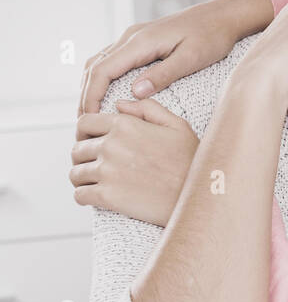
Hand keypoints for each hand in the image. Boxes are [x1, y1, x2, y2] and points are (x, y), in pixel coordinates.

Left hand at [71, 98, 198, 225]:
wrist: (197, 193)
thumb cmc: (190, 159)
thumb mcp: (176, 125)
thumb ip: (147, 109)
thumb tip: (119, 105)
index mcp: (125, 125)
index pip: (84, 123)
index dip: (84, 133)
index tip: (91, 142)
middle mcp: (111, 145)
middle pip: (76, 149)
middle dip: (83, 157)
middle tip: (95, 165)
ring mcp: (107, 171)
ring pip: (75, 173)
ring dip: (83, 178)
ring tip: (95, 182)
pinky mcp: (107, 196)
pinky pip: (79, 195)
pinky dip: (85, 196)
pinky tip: (97, 196)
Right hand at [78, 0, 271, 115]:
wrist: (223, 15)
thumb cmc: (212, 36)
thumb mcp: (191, 58)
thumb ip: (163, 75)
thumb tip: (135, 93)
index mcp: (141, 41)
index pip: (102, 70)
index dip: (91, 96)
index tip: (88, 119)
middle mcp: (131, 37)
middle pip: (95, 67)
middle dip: (86, 96)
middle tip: (84, 124)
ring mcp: (134, 36)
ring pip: (100, 62)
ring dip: (91, 86)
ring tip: (91, 114)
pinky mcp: (141, 40)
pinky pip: (112, 59)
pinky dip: (102, 77)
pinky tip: (106, 94)